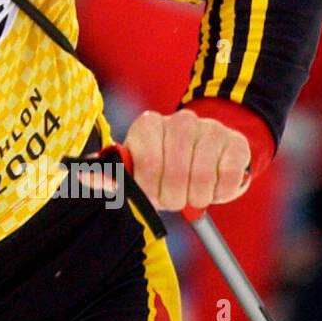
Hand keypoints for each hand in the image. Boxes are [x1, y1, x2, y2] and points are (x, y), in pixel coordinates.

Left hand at [123, 109, 251, 212]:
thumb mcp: (136, 170)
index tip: (153, 195)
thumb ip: (111, 175)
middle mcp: (181, 120)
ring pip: (202, 176)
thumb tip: (85, 178)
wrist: (206, 155)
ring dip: (197, 197)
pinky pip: (228, 176)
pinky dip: (220, 193)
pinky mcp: (236, 142)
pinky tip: (213, 189)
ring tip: (193, 196)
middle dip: (174, 197)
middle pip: (176, 172)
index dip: (151, 188)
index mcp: (149, 124)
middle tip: (174, 200)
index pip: (148, 161)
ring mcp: (211, 128)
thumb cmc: (163, 168)